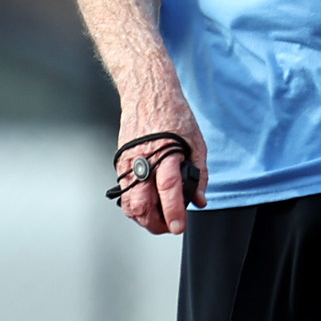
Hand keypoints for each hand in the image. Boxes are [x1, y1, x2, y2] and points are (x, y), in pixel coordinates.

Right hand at [113, 98, 205, 235]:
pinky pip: (124, 192)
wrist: (148, 94)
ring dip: (144, 217)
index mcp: (165, 153)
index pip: (168, 189)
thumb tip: (200, 199)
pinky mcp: (120, 163)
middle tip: (171, 225)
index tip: (179, 226)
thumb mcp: (196, 142)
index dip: (173, 211)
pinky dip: (135, 204)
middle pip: (141, 204)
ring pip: (129, 203)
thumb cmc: (173, 115)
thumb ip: (199, 173)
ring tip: (160, 217)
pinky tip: (149, 203)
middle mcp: (142, 161)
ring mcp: (128, 163)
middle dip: (156, 223)